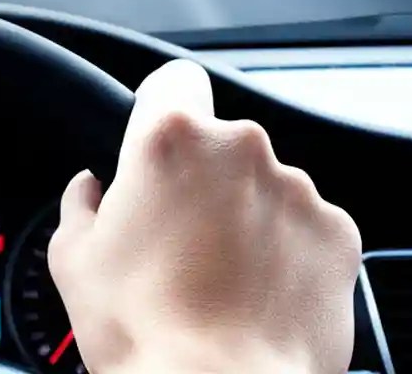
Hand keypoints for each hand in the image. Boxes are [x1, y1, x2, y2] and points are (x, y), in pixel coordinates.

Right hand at [49, 60, 361, 373]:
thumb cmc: (142, 330)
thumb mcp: (74, 260)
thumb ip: (81, 206)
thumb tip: (89, 191)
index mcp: (170, 140)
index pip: (173, 80)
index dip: (163, 107)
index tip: (159, 140)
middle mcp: (240, 150)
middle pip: (221, 143)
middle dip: (203, 179)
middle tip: (179, 236)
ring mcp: (296, 190)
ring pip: (265, 185)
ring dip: (246, 216)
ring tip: (221, 277)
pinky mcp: (337, 234)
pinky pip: (306, 226)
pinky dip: (287, 251)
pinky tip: (258, 293)